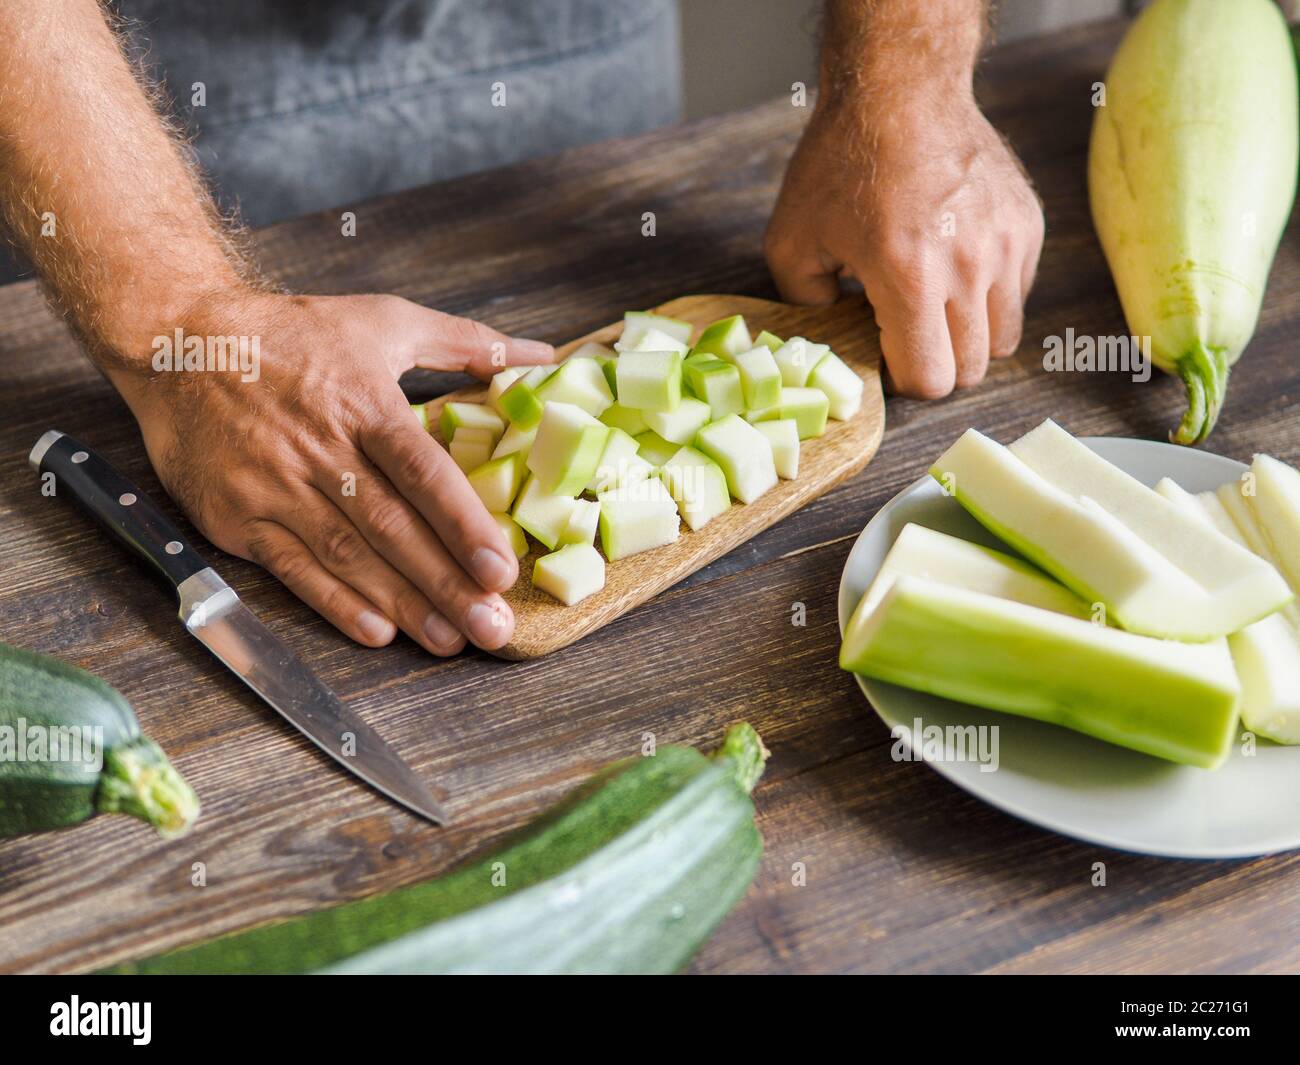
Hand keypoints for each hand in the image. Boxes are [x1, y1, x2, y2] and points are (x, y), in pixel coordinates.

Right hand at [115, 288, 553, 654]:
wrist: (180, 342)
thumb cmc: (293, 334)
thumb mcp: (384, 321)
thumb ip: (466, 343)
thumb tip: (543, 356)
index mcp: (364, 403)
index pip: (423, 474)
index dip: (463, 526)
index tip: (502, 570)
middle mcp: (320, 450)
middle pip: (392, 528)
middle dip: (447, 585)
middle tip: (493, 629)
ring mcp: (274, 487)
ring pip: (349, 557)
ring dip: (403, 604)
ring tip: (450, 641)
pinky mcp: (236, 517)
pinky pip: (293, 569)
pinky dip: (336, 604)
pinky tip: (378, 633)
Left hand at [764, 89, 1043, 397]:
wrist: (900, 92)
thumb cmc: (840, 164)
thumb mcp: (790, 243)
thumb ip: (806, 308)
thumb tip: (832, 340)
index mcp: (909, 278)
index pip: (930, 379)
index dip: (902, 379)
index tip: (883, 353)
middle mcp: (969, 267)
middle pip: (971, 370)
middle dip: (935, 363)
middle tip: (905, 333)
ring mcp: (1006, 246)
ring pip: (1003, 339)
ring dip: (968, 338)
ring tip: (933, 307)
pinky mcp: (1027, 226)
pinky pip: (1017, 294)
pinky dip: (989, 298)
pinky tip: (954, 268)